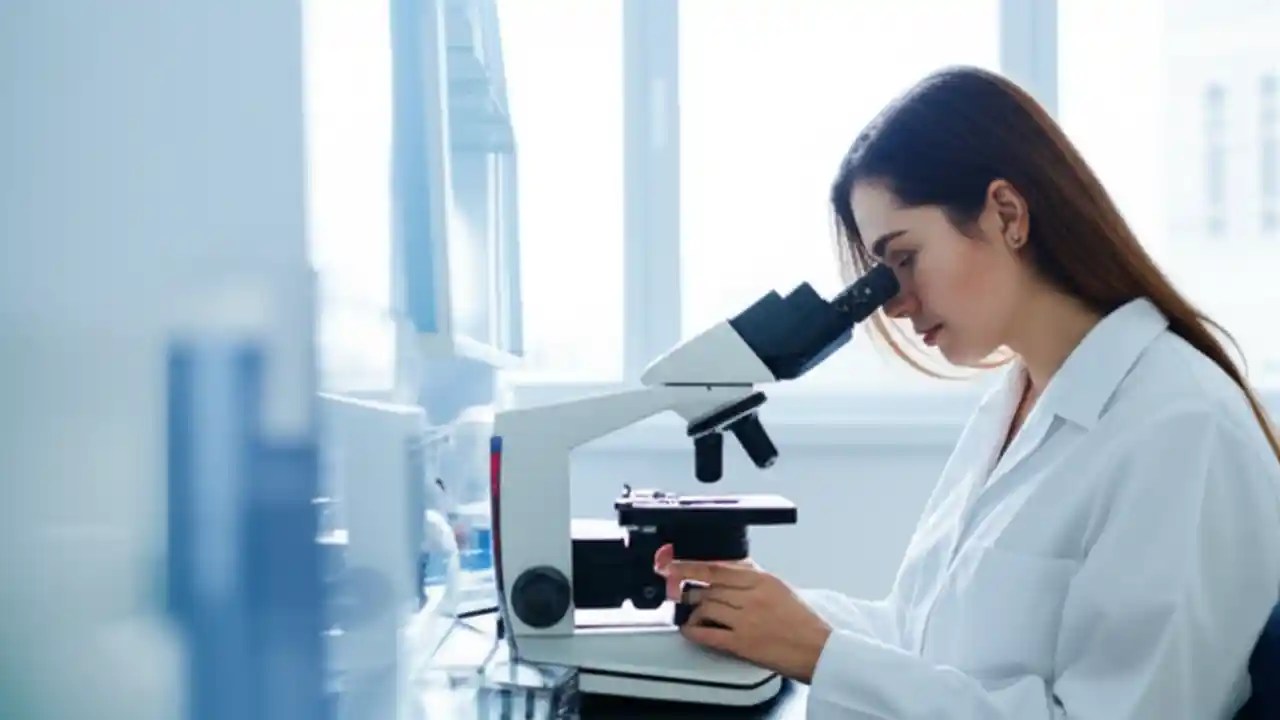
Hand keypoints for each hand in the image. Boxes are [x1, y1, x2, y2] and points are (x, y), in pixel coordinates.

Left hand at [653, 546, 831, 682]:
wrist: (819, 649)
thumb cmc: (802, 621)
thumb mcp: (780, 588)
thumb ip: (753, 576)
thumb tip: (727, 567)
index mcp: (762, 580)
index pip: (717, 568)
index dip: (689, 566)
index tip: (673, 565)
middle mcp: (752, 597)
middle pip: (709, 588)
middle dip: (689, 590)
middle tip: (678, 591)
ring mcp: (746, 621)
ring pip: (706, 608)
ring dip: (693, 611)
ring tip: (691, 613)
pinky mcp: (742, 644)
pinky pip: (709, 634)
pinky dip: (694, 631)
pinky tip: (689, 629)